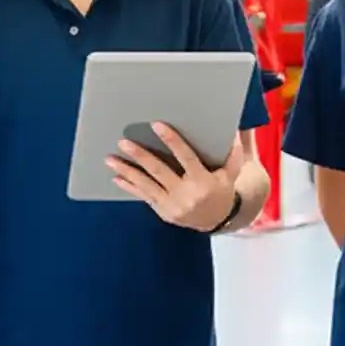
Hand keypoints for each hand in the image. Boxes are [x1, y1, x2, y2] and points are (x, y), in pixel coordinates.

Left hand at [106, 122, 244, 231]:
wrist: (217, 220)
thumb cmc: (222, 189)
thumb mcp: (231, 172)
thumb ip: (232, 152)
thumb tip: (234, 128)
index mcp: (203, 181)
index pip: (186, 158)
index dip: (172, 141)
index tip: (156, 125)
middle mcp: (186, 195)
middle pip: (160, 171)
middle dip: (140, 156)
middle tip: (123, 142)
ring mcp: (173, 205)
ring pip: (146, 185)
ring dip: (127, 171)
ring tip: (110, 158)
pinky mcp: (163, 212)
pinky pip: (143, 197)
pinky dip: (129, 187)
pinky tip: (115, 177)